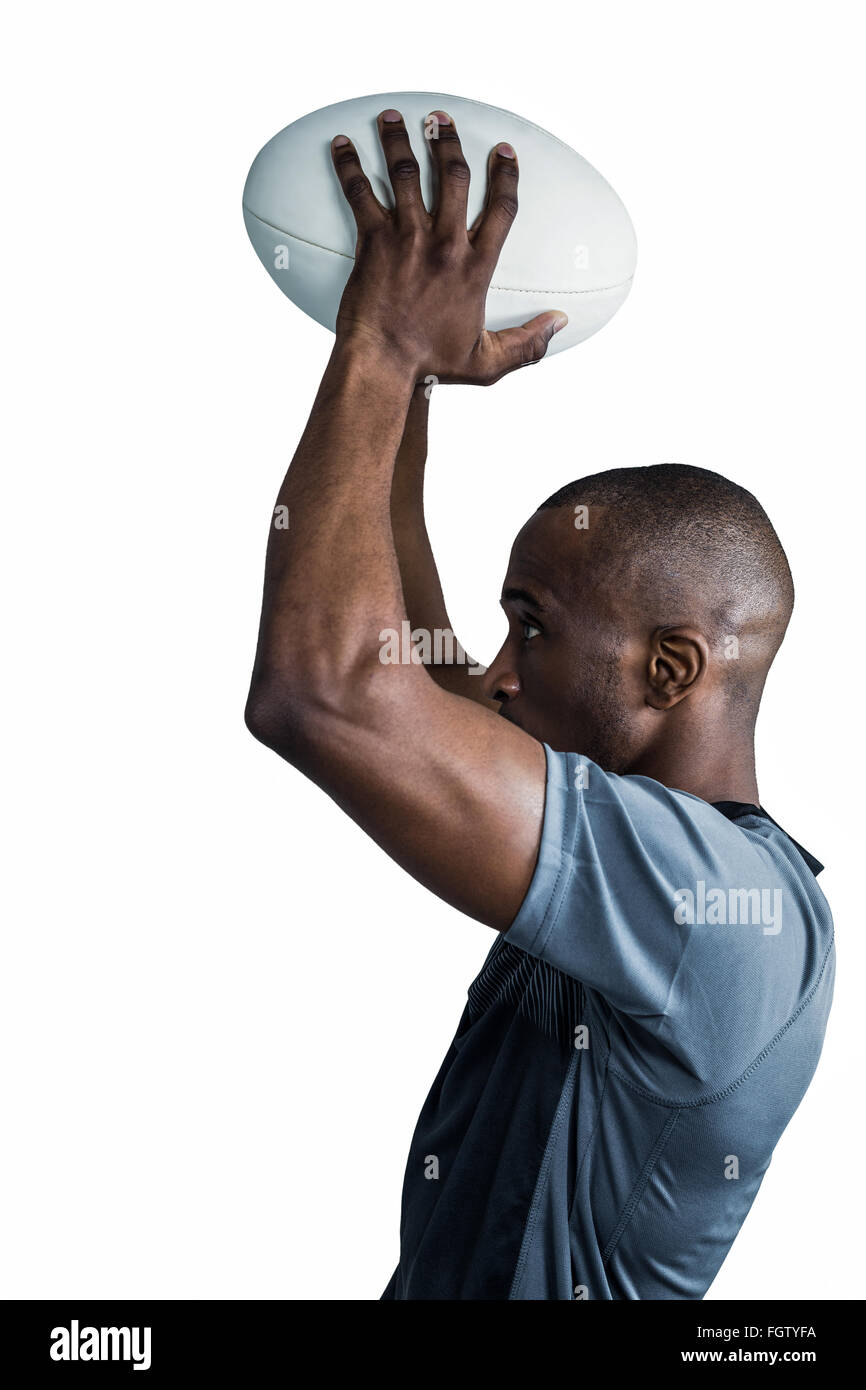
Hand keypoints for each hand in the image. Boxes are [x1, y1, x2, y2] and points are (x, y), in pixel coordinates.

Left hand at [330, 108, 567, 384]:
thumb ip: (527, 343)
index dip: (506, 176)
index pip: (501, 209)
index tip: (504, 151)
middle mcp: (446, 244)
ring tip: (394, 116)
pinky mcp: (373, 241)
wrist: (384, 364)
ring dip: (399, 139)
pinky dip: (349, 164)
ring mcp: (408, 237)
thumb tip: (561, 324)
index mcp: (476, 267)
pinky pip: (359, 191)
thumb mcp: (488, 363)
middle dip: (449, 141)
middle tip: (441, 119)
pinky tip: (342, 144)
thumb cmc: (432, 365)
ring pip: (406, 172)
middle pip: (454, 176)